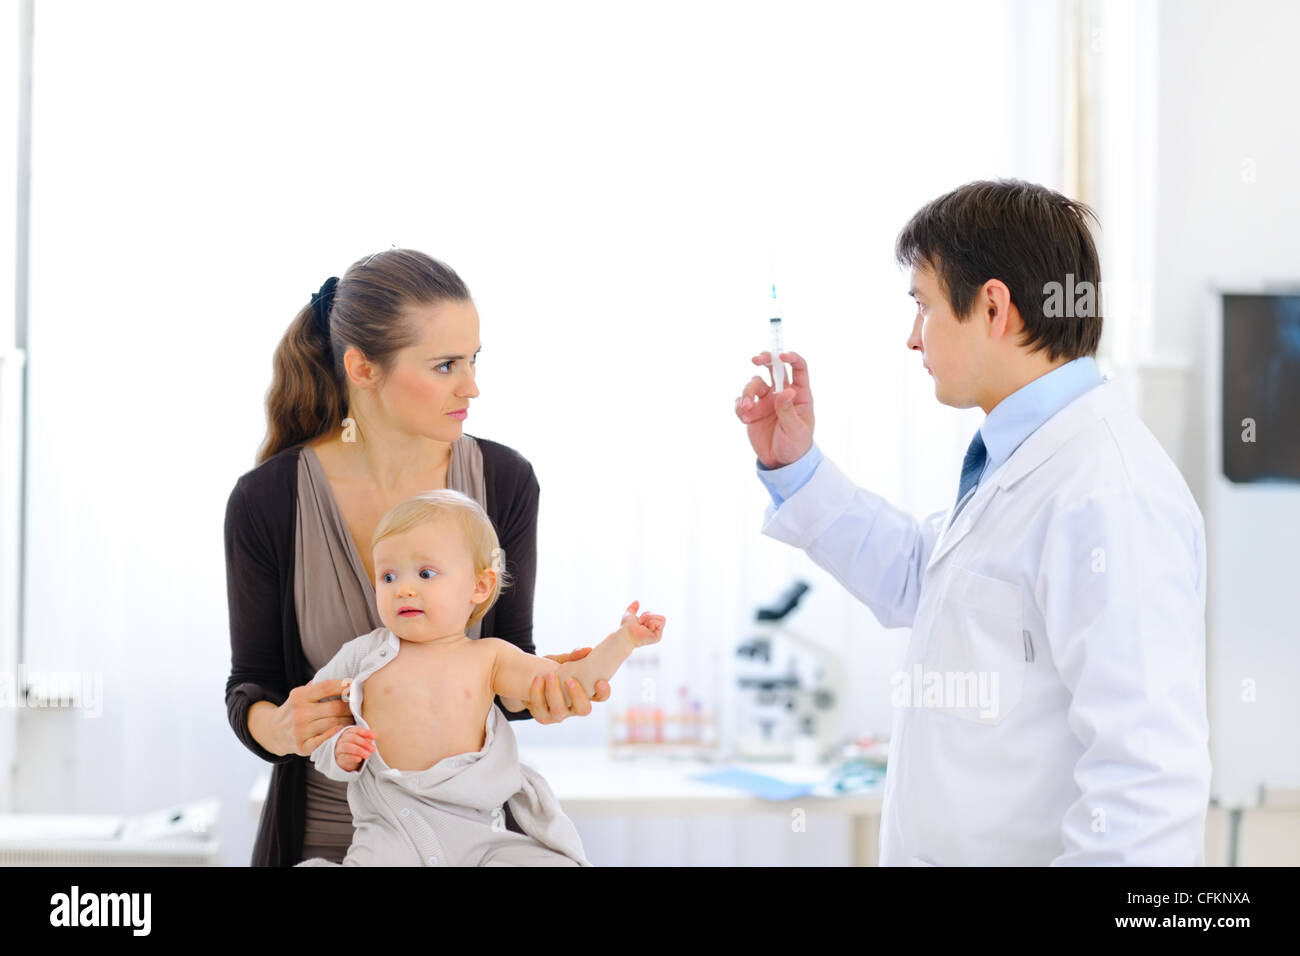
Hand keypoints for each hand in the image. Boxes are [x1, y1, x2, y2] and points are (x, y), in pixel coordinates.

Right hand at [275, 678, 354, 756]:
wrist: (274, 731)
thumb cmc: (296, 709)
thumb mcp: (301, 694)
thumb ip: (319, 687)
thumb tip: (346, 680)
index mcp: (299, 696)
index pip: (327, 687)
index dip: (344, 685)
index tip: (354, 685)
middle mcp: (299, 713)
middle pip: (335, 707)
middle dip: (351, 705)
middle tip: (360, 704)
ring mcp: (300, 731)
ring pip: (335, 723)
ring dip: (349, 720)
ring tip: (355, 717)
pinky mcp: (303, 747)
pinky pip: (327, 740)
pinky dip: (338, 733)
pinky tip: (344, 729)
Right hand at [335, 725, 376, 771]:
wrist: (344, 757)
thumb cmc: (355, 746)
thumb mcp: (361, 741)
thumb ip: (366, 739)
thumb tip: (372, 739)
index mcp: (349, 732)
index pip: (356, 730)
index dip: (366, 732)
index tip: (375, 737)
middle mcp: (343, 739)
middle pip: (352, 738)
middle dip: (364, 743)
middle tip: (373, 749)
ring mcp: (339, 748)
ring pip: (347, 747)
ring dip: (359, 750)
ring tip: (368, 755)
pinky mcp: (339, 758)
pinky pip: (344, 756)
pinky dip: (352, 757)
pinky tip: (359, 759)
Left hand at [526, 648, 610, 724]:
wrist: (529, 679)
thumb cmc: (552, 671)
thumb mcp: (561, 662)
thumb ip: (572, 657)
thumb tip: (587, 650)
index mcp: (585, 694)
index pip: (600, 697)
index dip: (603, 692)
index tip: (600, 681)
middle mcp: (574, 707)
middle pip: (584, 709)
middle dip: (577, 695)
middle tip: (569, 680)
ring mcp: (559, 715)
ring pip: (560, 711)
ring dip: (555, 692)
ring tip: (550, 675)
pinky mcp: (543, 717)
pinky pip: (540, 709)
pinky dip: (537, 693)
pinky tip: (537, 679)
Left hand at [619, 600, 665, 647]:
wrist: (625, 633)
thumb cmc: (626, 626)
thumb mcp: (629, 614)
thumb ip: (632, 608)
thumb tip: (637, 601)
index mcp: (650, 627)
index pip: (655, 615)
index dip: (647, 614)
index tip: (639, 621)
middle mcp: (655, 631)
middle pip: (661, 616)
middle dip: (649, 616)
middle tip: (641, 622)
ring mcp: (657, 635)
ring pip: (662, 618)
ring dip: (650, 618)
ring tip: (643, 625)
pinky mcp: (658, 638)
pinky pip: (661, 623)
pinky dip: (652, 622)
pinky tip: (646, 628)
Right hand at [734, 350, 814, 468]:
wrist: (781, 462)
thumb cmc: (796, 445)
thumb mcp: (796, 430)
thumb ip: (788, 411)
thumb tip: (785, 391)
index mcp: (799, 394)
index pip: (799, 368)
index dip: (791, 358)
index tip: (781, 356)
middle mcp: (781, 393)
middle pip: (773, 367)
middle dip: (764, 359)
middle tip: (754, 359)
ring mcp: (766, 401)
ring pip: (754, 384)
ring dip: (747, 393)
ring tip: (746, 409)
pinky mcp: (752, 411)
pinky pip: (741, 401)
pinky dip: (740, 407)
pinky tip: (744, 419)